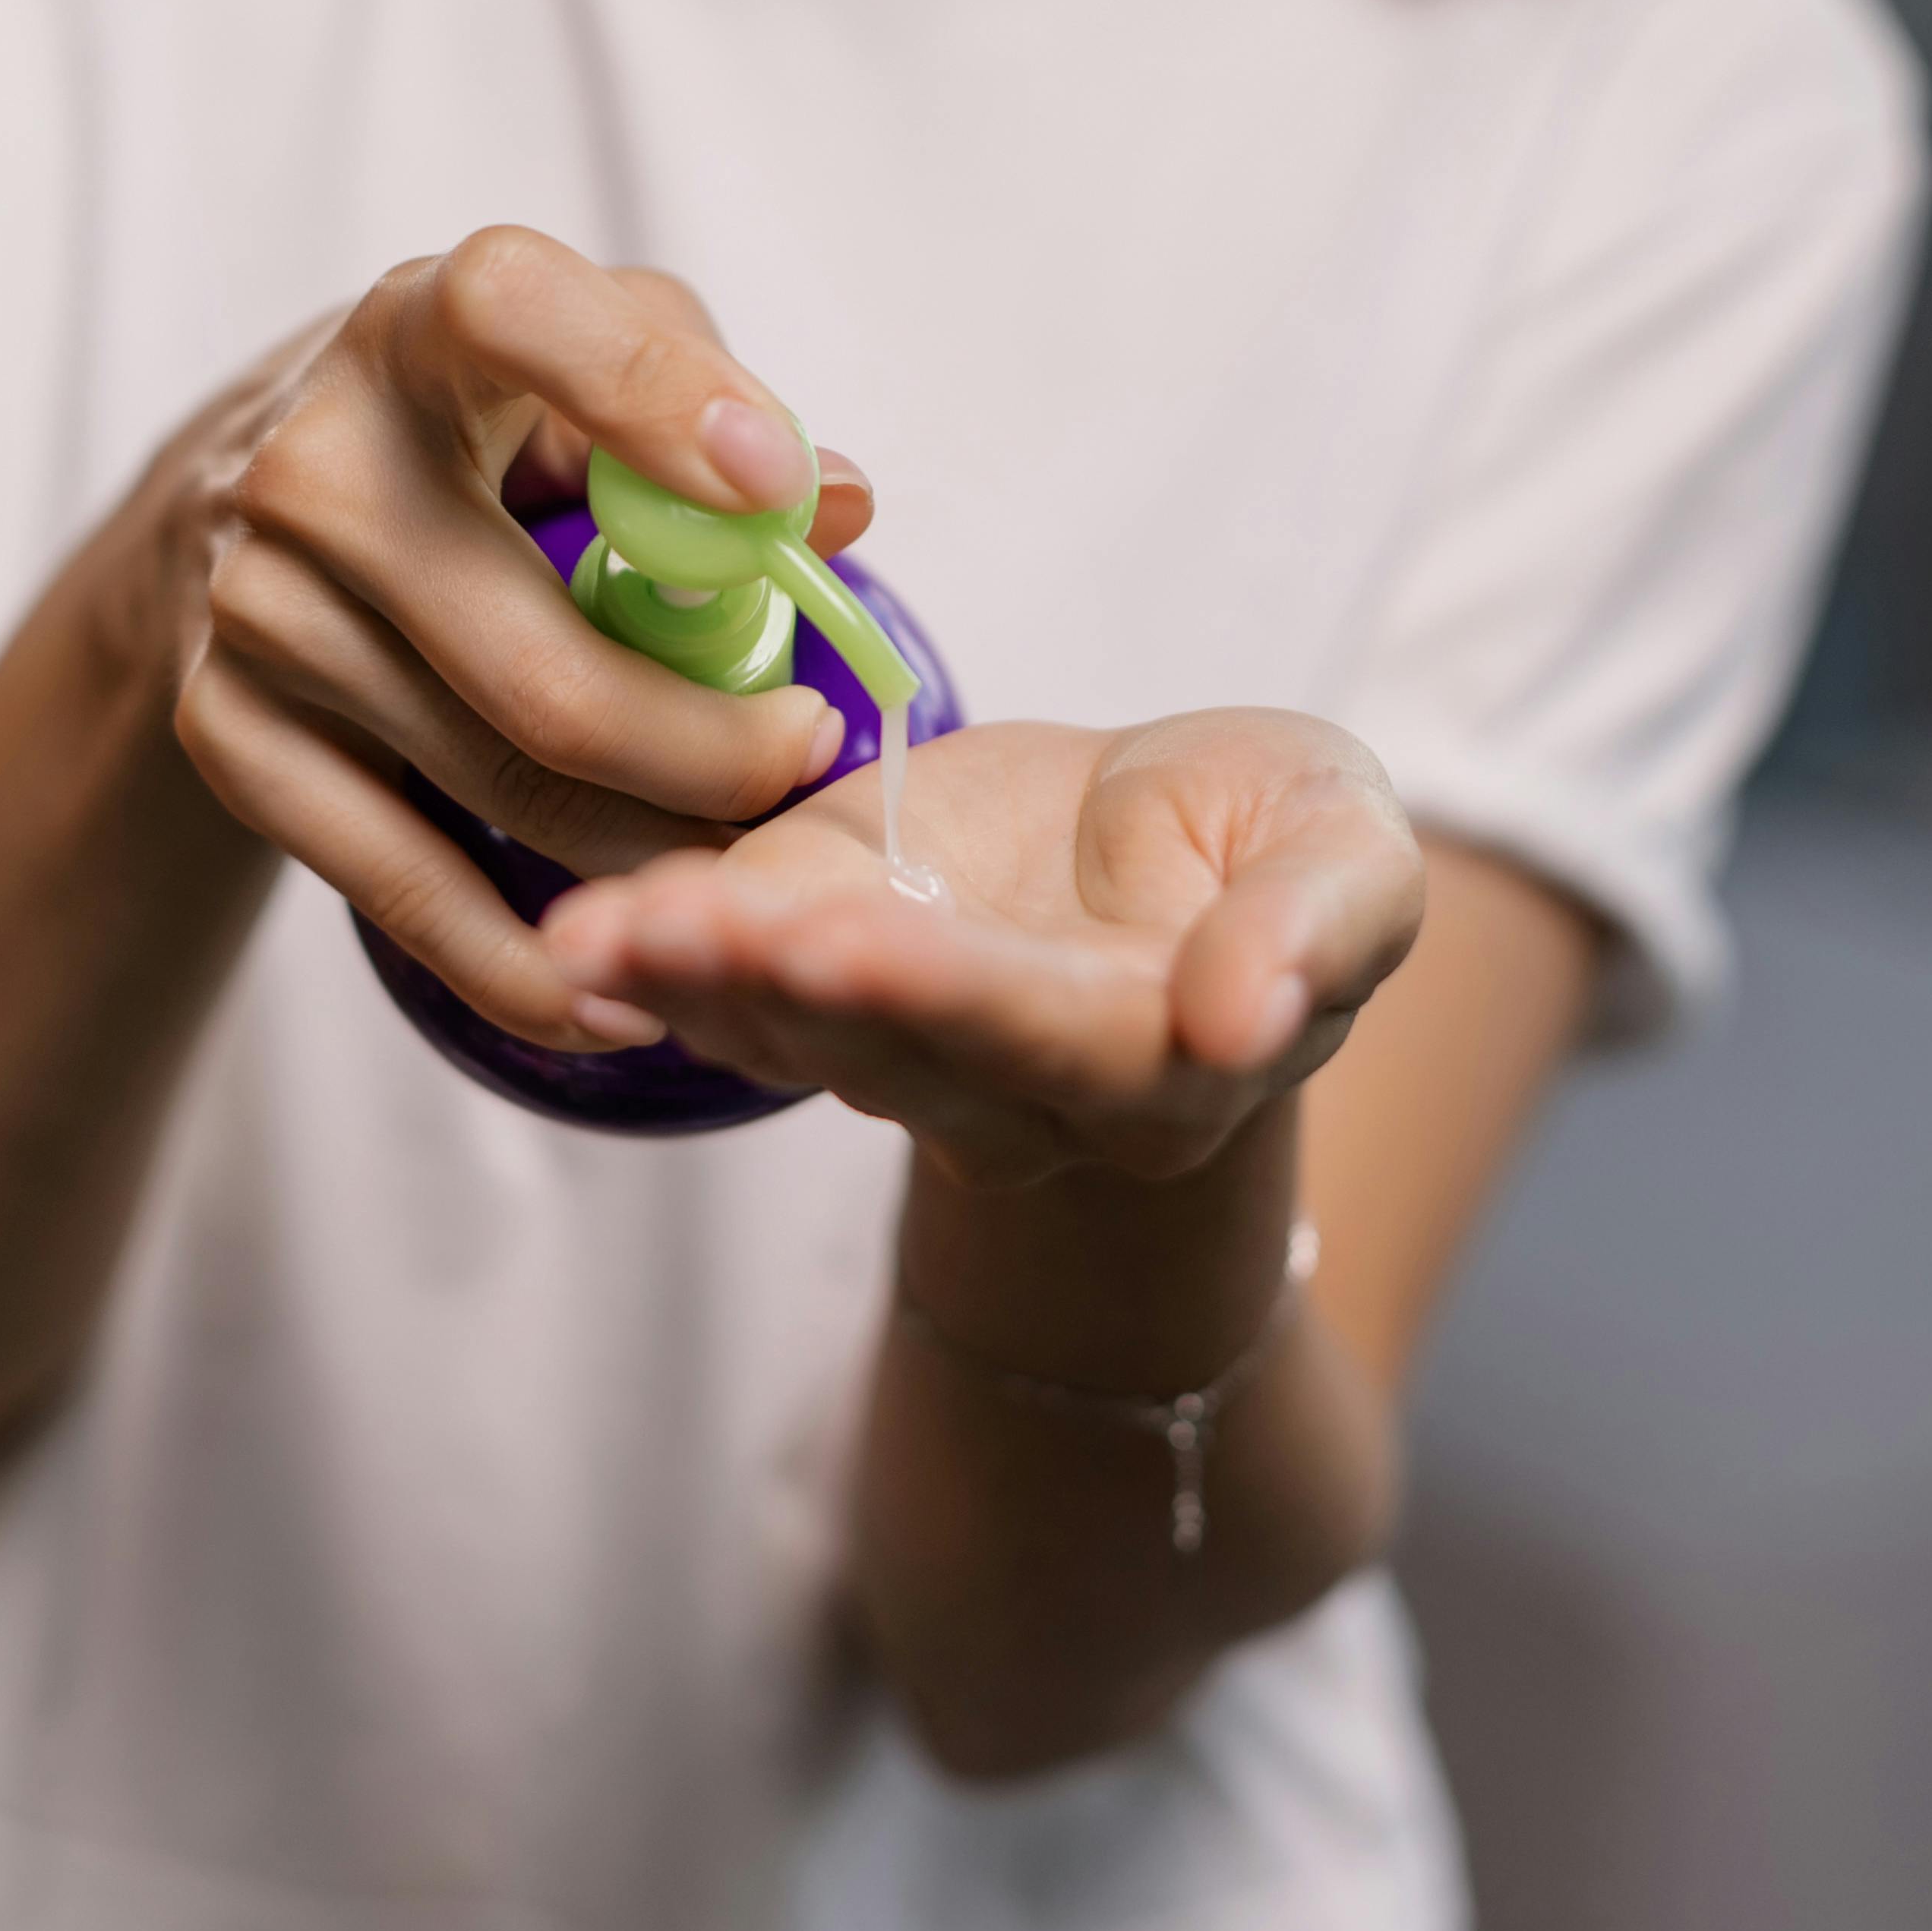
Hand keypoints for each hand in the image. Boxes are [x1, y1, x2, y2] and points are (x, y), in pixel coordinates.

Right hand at [164, 228, 870, 1048]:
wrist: (249, 500)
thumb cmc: (475, 418)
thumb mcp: (587, 357)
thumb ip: (719, 401)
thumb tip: (836, 505)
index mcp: (419, 330)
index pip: (515, 311)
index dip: (651, 395)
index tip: (773, 488)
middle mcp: (313, 464)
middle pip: (544, 664)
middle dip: (714, 747)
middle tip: (806, 756)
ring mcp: (257, 608)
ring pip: (503, 783)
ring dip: (653, 851)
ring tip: (748, 862)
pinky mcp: (227, 731)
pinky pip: (406, 887)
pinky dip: (527, 965)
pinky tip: (622, 1002)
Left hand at [538, 711, 1425, 1185]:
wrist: (1181, 845)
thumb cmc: (1279, 844)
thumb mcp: (1352, 855)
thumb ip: (1318, 931)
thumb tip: (1255, 1019)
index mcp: (1156, 1060)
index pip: (1049, 1039)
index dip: (953, 995)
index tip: (861, 947)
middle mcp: (1014, 1086)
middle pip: (895, 1044)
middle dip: (795, 984)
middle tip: (707, 930)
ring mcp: (900, 1036)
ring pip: (791, 1026)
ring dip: (697, 976)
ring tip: (607, 931)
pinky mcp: (818, 960)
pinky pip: (726, 983)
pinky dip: (648, 963)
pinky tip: (579, 941)